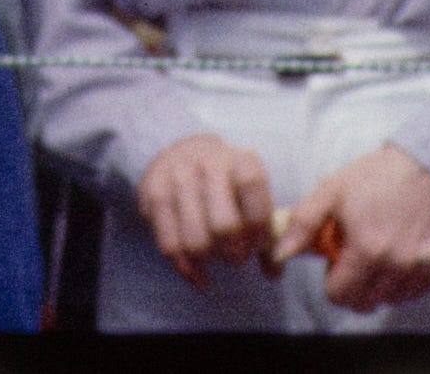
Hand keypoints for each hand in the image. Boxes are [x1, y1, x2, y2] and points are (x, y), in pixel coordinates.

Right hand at [136, 135, 277, 286]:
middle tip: (236, 256)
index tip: (259, 244)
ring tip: (216, 258)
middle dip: (235, 253)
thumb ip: (267, 232)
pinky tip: (199, 275)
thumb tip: (274, 271)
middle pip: (224, 226)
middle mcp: (209, 163)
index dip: (259, 225)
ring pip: (196, 241)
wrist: (181, 155)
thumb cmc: (226, 185)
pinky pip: (170, 246)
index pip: (253, 188)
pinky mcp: (154, 196)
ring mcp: (178, 178)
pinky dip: (188, 269)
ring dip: (210, 260)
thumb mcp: (250, 195)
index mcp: (240, 159)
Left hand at [269, 144, 429, 313]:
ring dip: (381, 285)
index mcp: (368, 250)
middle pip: (365, 304)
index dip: (332, 280)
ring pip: (392, 300)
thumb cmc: (376, 176)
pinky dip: (407, 280)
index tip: (338, 260)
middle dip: (354, 287)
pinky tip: (403, 252)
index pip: (339, 296)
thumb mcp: (331, 191)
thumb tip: (281, 253)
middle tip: (357, 258)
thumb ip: (303, 223)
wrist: (426, 162)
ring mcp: (424, 268)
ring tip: (381, 252)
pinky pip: (418, 291)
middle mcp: (398, 265)